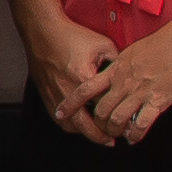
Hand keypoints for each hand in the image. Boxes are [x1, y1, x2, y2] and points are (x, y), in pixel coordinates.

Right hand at [24, 15, 118, 129]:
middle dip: (100, 136)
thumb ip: (117, 63)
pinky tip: (79, 125)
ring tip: (96, 135)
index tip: (124, 122)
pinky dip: (69, 125)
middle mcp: (67, 90)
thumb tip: (127, 77)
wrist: (44, 31)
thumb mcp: (102, 45)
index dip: (115, 117)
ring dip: (84, 133)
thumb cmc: (72, 36)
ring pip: (70, 125)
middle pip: (85, 124)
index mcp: (83, 78)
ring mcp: (55, 94)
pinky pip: (58, 118)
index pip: (103, 106)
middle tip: (111, 140)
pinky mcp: (46, 94)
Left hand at [75, 20, 171, 145]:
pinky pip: (141, 124)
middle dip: (98, 125)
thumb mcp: (129, 53)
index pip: (85, 89)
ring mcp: (140, 92)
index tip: (61, 113)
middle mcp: (123, 83)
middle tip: (101, 130)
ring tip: (117, 135)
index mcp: (114, 71)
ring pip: (117, 119)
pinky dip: (135, 134)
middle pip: (100, 111)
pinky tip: (134, 137)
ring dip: (114, 131)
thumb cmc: (158, 45)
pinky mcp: (157, 100)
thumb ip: (117, 67)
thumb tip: (109, 75)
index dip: (70, 104)